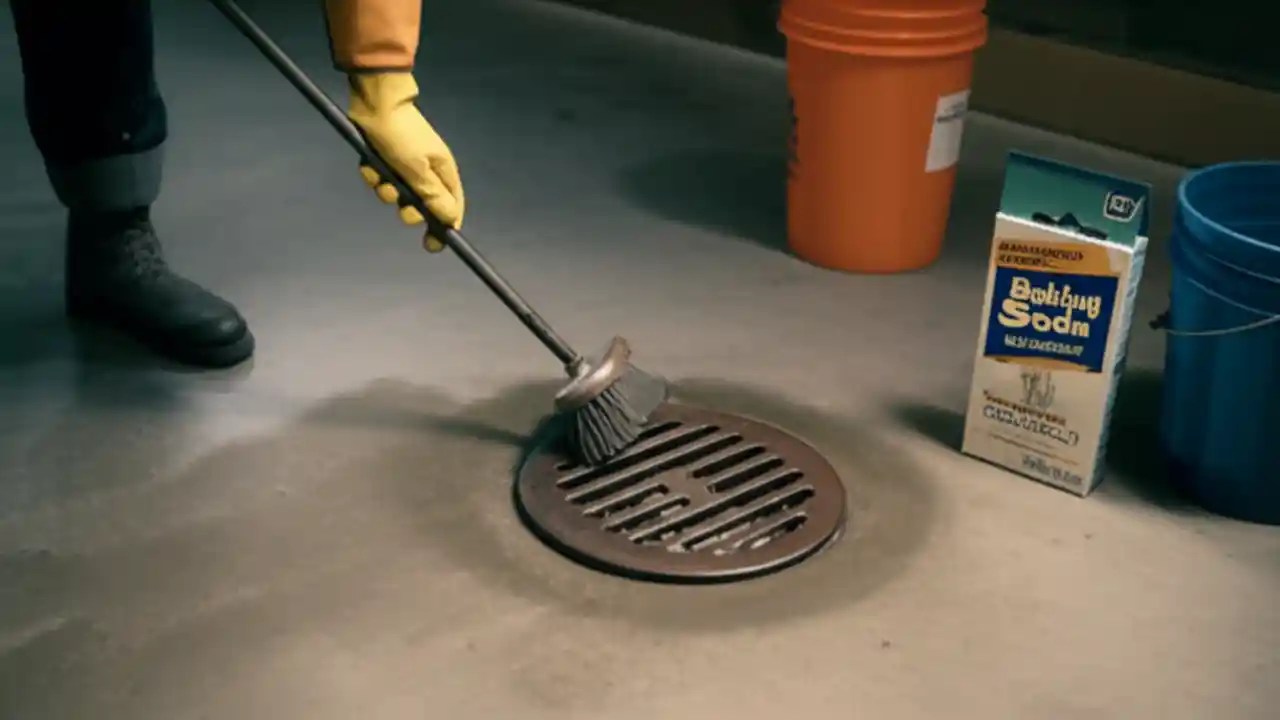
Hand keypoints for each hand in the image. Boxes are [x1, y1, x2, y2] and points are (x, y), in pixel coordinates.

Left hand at [345, 72, 463, 252]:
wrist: (375, 103)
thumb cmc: (401, 135)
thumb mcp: (419, 170)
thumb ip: (434, 197)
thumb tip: (451, 221)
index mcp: (443, 171)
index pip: (451, 207)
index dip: (443, 227)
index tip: (432, 244)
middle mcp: (426, 170)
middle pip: (422, 205)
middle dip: (408, 208)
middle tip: (401, 206)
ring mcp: (405, 165)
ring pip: (397, 194)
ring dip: (386, 190)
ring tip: (381, 177)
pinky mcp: (385, 159)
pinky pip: (380, 179)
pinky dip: (373, 176)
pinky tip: (370, 164)